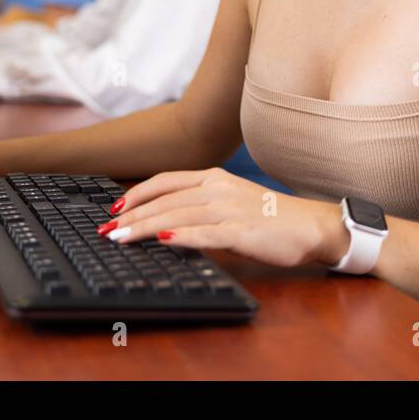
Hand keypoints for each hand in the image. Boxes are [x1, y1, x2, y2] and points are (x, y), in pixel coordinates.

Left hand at [96, 168, 349, 268]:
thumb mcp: (230, 201)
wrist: (311, 226)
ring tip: (121, 238)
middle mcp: (218, 188)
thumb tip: (164, 220)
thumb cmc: (270, 218)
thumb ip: (200, 205)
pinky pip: (204, 233)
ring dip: (144, 228)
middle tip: (107, 230)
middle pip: (164, 200)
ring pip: (176, 215)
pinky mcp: (241, 230)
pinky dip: (180, 237)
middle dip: (131, 215)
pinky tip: (161, 242)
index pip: (165, 181)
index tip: (115, 208)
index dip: (136, 194)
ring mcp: (229, 208)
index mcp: (214, 177)